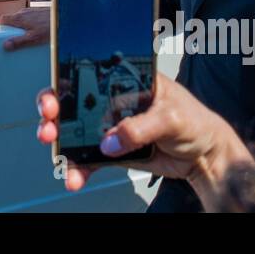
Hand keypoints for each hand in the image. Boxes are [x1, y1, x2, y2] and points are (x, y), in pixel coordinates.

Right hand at [1, 6, 48, 50]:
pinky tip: (36, 32)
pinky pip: (28, 19)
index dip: (2, 28)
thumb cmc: (50, 27)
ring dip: (21, 28)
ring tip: (28, 37)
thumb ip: (19, 42)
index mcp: (19, 18)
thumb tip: (6, 45)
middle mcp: (23, 12)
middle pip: (11, 20)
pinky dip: (29, 25)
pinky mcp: (37, 12)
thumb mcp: (33, 38)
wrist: (63, 18)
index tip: (4, 36)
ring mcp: (30, 11)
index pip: (3, 19)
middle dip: (13, 30)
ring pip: (20, 20)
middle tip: (18, 39)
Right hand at [37, 73, 253, 208]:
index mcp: (127, 81)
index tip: (54, 97)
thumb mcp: (171, 117)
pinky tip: (75, 177)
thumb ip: (140, 127)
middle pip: (74, 103)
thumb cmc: (195, 122)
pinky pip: (90, 159)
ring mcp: (112, 127)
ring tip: (60, 158)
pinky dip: (79, 169)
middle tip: (48, 126)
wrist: (206, 156)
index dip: (65, 84)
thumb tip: (111, 141)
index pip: (90, 76)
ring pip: (77, 133)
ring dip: (62, 145)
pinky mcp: (115, 151)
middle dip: (54, 114)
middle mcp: (114, 101)